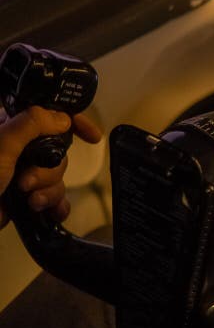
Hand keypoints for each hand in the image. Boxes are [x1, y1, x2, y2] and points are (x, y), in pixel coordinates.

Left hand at [0, 107, 102, 228]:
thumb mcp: (1, 145)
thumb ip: (33, 124)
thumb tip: (62, 117)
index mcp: (9, 128)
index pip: (49, 116)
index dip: (73, 123)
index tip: (91, 136)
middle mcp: (18, 149)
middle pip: (59, 152)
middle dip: (49, 171)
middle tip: (26, 180)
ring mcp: (21, 174)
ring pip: (57, 176)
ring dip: (48, 190)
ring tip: (29, 200)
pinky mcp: (25, 197)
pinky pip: (55, 198)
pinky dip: (55, 205)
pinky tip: (50, 212)